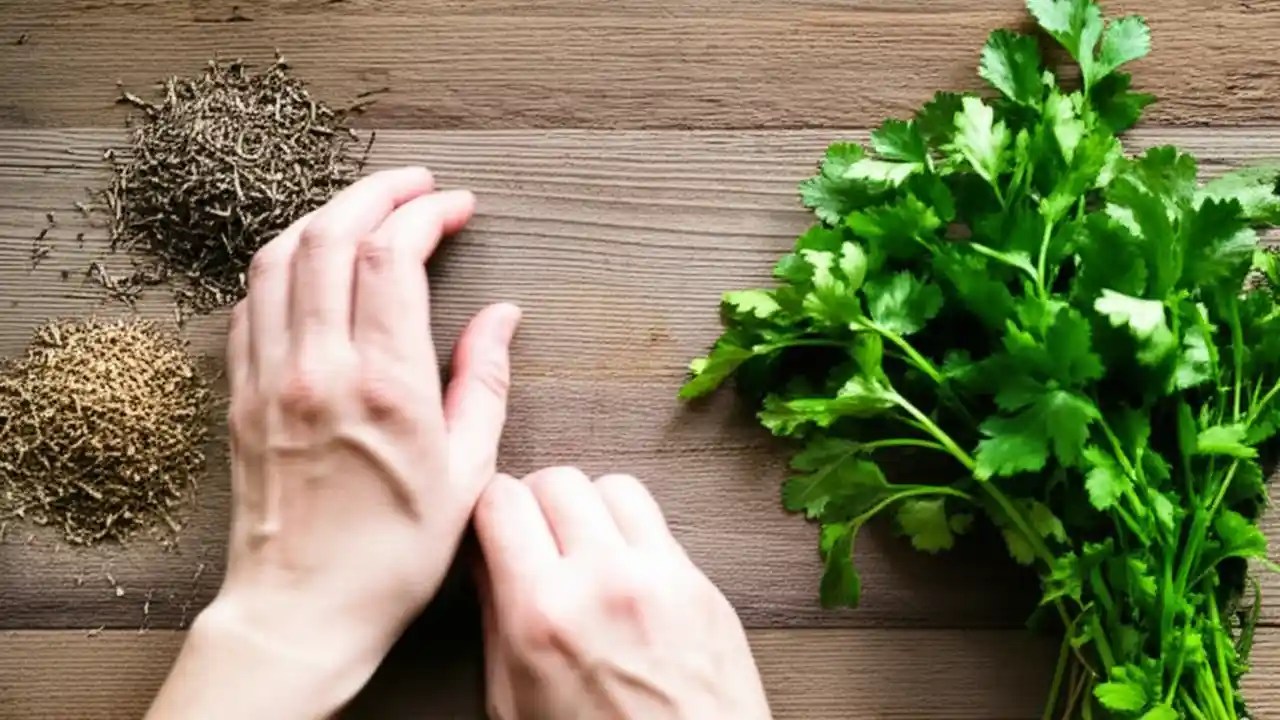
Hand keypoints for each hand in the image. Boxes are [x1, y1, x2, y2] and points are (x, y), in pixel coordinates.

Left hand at [148, 168, 520, 718]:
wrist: (303, 609)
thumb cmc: (393, 553)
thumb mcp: (468, 471)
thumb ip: (483, 381)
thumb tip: (501, 316)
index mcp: (385, 384)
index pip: (393, 254)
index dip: (427, 213)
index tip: (458, 207)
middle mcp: (318, 366)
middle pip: (330, 234)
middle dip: (376, 191)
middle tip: (416, 184)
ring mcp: (269, 376)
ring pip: (279, 256)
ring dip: (323, 215)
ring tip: (364, 210)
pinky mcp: (240, 394)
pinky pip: (250, 302)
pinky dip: (283, 264)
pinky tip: (312, 268)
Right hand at [475, 468, 771, 719]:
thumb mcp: (513, 703)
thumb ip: (495, 620)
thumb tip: (486, 558)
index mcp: (543, 614)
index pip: (501, 499)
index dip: (488, 509)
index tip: (490, 528)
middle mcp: (604, 580)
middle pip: (558, 478)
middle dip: (536, 502)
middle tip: (534, 537)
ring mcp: (663, 577)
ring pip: (614, 485)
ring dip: (591, 507)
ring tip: (584, 548)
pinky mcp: (704, 585)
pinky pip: (659, 524)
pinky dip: (634, 535)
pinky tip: (625, 573)